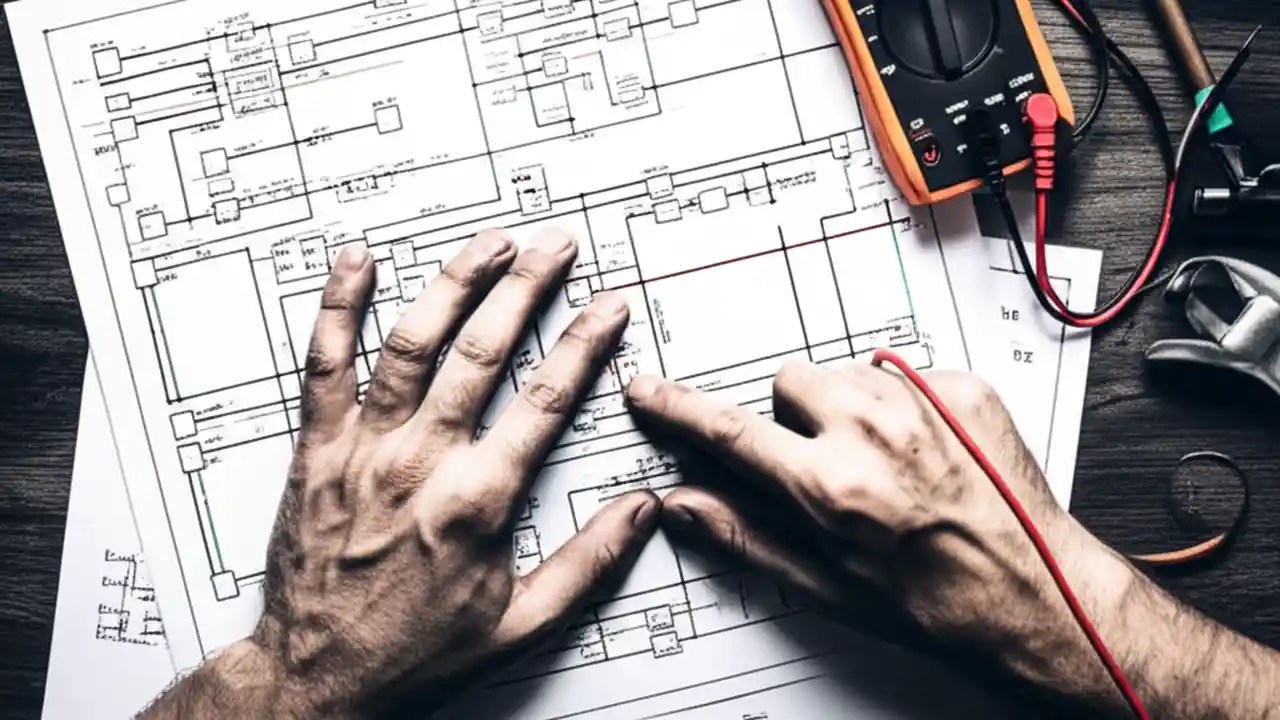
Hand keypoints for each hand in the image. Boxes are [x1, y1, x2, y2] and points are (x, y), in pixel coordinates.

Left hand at [145, 230, 658, 718]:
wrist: (319, 674)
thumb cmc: (416, 650)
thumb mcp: (522, 623)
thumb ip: (589, 563)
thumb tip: (643, 511)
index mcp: (477, 501)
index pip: (546, 399)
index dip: (585, 343)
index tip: (608, 305)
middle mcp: (421, 462)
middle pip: (483, 352)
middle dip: (528, 287)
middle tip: (556, 245)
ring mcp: (364, 448)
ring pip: (412, 344)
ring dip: (452, 284)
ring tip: (488, 242)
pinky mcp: (318, 448)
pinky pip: (322, 364)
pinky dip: (337, 307)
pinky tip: (354, 262)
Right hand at [626, 361, 1137, 697]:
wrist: (1039, 595)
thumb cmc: (941, 603)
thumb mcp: (828, 586)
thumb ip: (745, 535)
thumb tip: (685, 506)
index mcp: (833, 488)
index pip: (730, 432)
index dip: (679, 409)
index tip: (649, 390)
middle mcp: (877, 433)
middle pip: (790, 381)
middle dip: (792, 416)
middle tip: (821, 462)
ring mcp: (925, 402)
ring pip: (845, 373)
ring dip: (847, 408)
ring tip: (883, 463)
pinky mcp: (964, 387)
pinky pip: (901, 374)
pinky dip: (901, 404)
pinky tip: (923, 452)